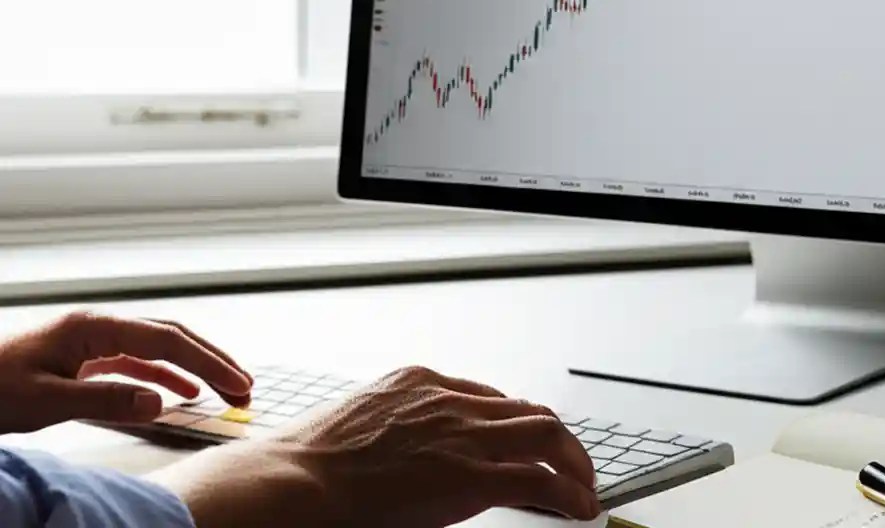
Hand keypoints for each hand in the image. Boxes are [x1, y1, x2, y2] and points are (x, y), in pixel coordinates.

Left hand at [0, 311, 252, 434]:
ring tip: (226, 392)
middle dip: (212, 361)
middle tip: (245, 389)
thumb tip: (162, 403)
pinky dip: (165, 376)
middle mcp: (98, 326)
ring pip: (158, 349)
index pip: (166, 341)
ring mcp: (92, 340)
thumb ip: (105, 401)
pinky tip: (182, 393)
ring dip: (194, 368)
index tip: (238, 385)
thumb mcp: (46, 401)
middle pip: (171, 337)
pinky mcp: (84, 357)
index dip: (208, 363)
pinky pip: (137, 362)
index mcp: (93, 327)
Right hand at [151, 366, 601, 527]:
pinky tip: (579, 506)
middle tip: (569, 462)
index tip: (521, 442)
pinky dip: (568, 491)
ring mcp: (465, 434)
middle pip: (526, 409)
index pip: (488, 397)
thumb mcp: (361, 426)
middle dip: (554, 437)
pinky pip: (539, 478)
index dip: (512, 423)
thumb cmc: (310, 463)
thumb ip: (398, 431)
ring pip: (545, 433)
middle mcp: (450, 399)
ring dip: (573, 461)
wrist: (297, 482)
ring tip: (585, 486)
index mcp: (419, 383)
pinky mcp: (472, 473)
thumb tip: (408, 457)